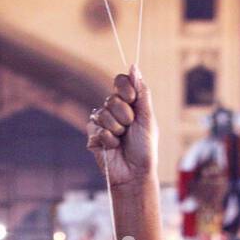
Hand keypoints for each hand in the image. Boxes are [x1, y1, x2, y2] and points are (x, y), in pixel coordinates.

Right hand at [87, 65, 157, 190]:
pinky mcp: (92, 135)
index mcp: (128, 103)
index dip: (124, 88)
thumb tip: (133, 66)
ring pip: (103, 113)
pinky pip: (97, 128)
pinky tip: (113, 147)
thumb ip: (141, 92)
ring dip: (117, 129)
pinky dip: (109, 139)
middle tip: (130, 128)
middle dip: (125, 115)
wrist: (136, 173)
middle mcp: (113, 109)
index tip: (131, 98)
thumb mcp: (147, 118)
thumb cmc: (145, 148)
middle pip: (112, 98)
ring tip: (122, 140)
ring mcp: (101, 122)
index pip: (120, 81)